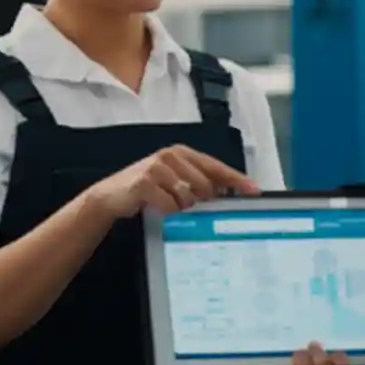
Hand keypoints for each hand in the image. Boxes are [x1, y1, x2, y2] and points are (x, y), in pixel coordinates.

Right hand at [84, 144, 259, 220]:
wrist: (110, 196)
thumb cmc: (147, 189)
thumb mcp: (173, 181)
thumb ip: (197, 182)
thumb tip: (225, 194)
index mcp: (181, 152)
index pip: (216, 166)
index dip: (236, 179)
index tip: (254, 190)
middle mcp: (171, 155)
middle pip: (205, 186)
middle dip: (200, 201)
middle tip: (182, 205)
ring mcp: (157, 167)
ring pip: (188, 197)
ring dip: (180, 207)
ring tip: (165, 204)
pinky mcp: (145, 182)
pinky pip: (170, 206)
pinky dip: (166, 212)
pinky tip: (155, 207)